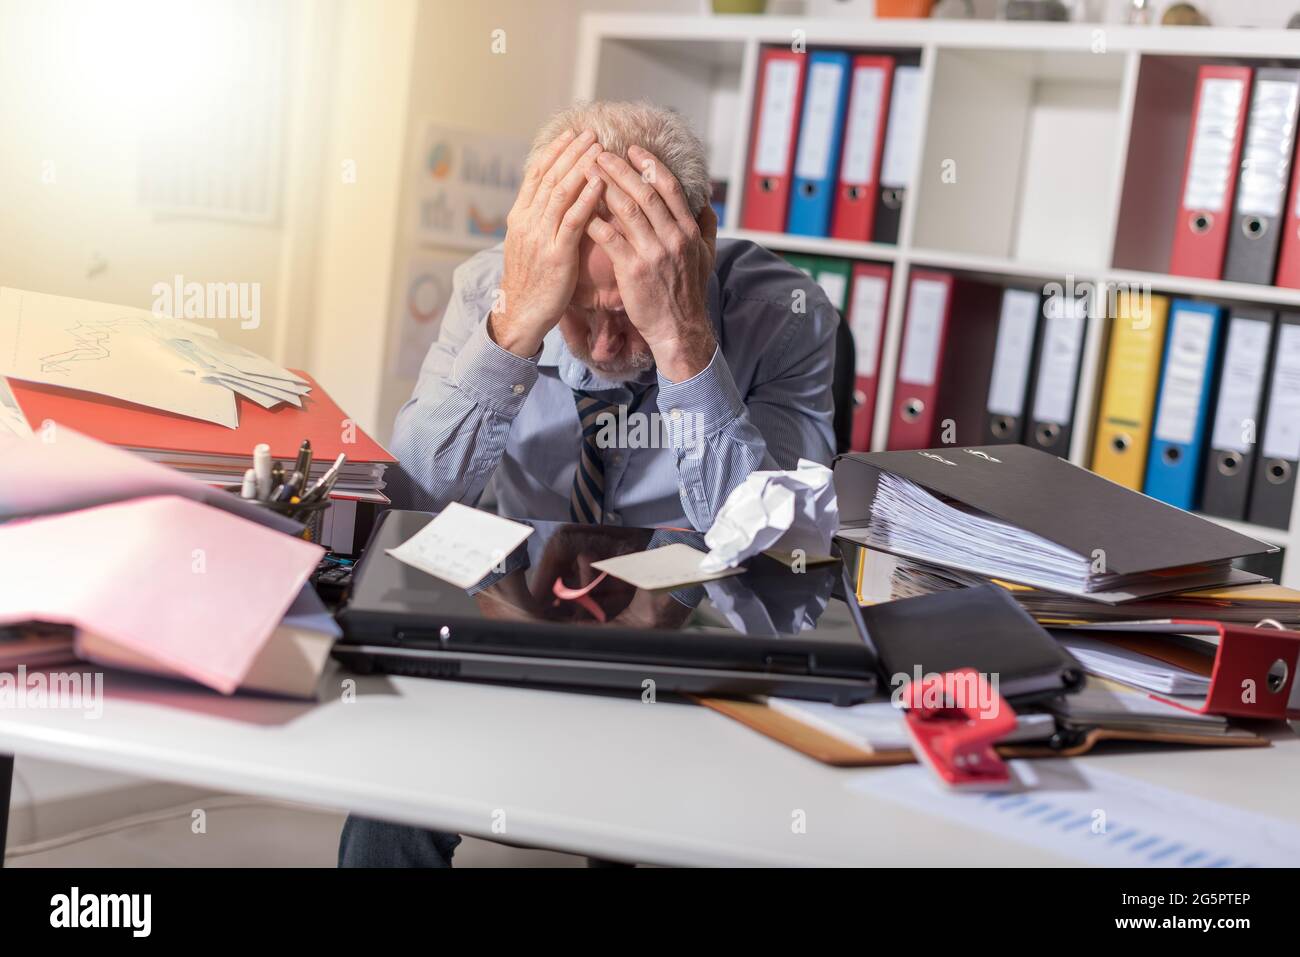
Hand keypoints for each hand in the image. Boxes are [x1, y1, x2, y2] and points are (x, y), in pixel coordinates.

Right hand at [490, 129, 605, 357]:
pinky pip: (572, 221)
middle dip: (571, 152)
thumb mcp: (530, 244)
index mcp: (519, 216)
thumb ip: (540, 219)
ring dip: (580, 168)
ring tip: (598, 150)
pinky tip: (600, 184)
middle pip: (549, 176)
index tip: (572, 134)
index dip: (555, 151)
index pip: (537, 174)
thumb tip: (555, 196)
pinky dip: (586, 200)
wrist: (521, 314)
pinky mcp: (556, 255)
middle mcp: (526, 221)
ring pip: (559, 193)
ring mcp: (540, 237)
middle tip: (590, 133)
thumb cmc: (532, 281)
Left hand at [586, 145, 717, 381]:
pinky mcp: (633, 271)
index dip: (650, 166)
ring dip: (606, 188)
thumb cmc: (688, 293)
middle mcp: (673, 238)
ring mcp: (653, 254)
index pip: (669, 188)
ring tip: (588, 171)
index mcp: (688, 231)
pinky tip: (581, 209)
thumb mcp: (706, 256)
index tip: (632, 150)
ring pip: (628, 211)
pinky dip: (596, 221)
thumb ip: (705, 226)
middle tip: (600, 153)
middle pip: (645, 193)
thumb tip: (705, 202)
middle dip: (621, 170)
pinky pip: (611, 239)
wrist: (678, 329)